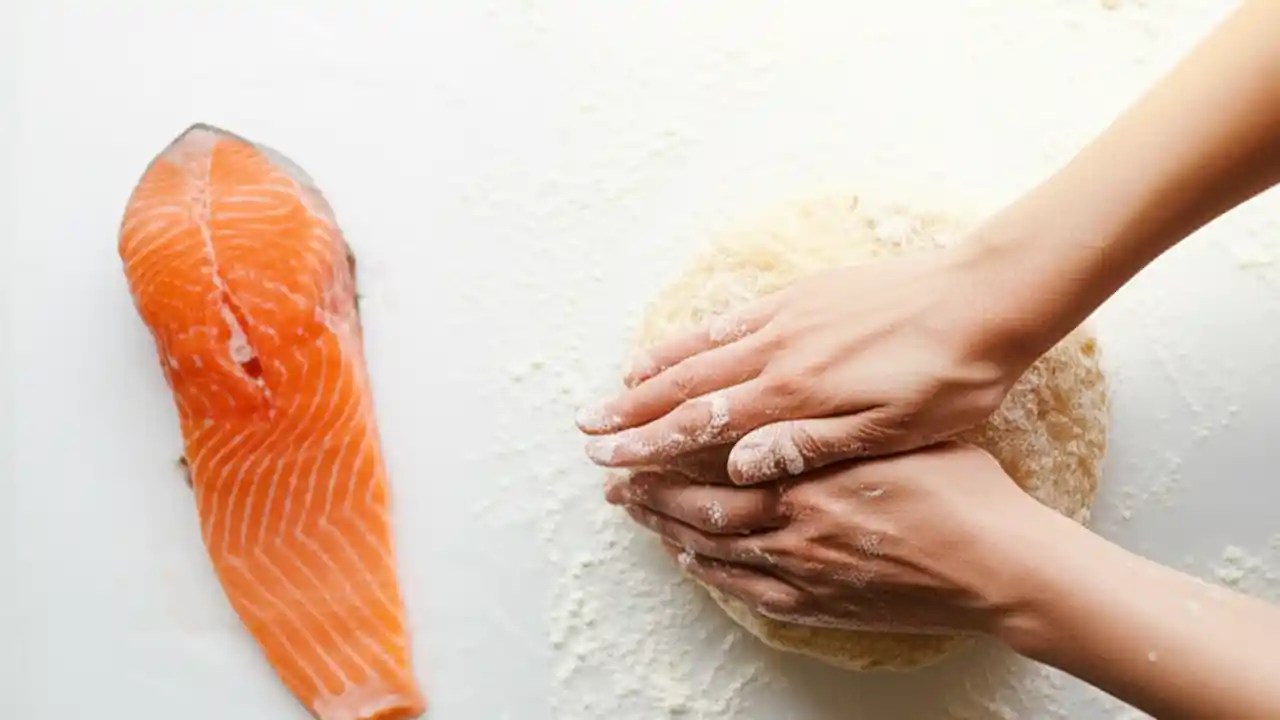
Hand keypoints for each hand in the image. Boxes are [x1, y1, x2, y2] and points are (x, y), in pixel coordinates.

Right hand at [578, 248, 1031, 484]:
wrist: (986, 296)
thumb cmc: (950, 375)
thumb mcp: (891, 429)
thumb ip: (810, 445)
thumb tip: (740, 465)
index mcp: (795, 392)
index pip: (701, 422)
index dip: (650, 443)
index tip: (609, 459)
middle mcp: (778, 349)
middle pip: (686, 382)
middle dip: (633, 407)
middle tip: (588, 427)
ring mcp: (787, 316)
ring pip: (703, 345)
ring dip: (653, 368)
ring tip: (616, 384)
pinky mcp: (804, 294)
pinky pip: (732, 316)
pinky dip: (695, 333)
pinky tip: (683, 339)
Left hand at [605, 442, 1043, 633]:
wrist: (1000, 568)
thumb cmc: (959, 490)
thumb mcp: (892, 436)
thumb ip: (820, 436)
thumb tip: (757, 434)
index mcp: (805, 485)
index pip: (711, 475)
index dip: (664, 466)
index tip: (630, 454)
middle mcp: (794, 533)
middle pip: (700, 518)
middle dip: (651, 501)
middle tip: (616, 488)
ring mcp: (806, 576)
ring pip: (716, 557)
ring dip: (670, 535)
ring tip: (640, 519)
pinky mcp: (823, 606)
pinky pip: (749, 594)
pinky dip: (712, 576)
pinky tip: (693, 563)